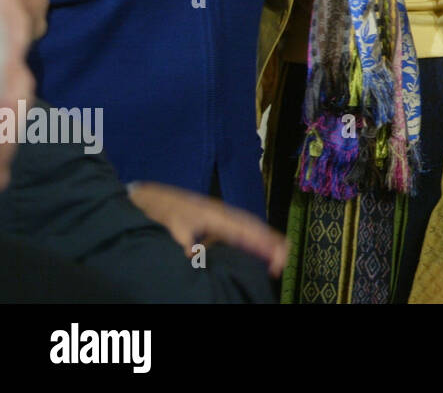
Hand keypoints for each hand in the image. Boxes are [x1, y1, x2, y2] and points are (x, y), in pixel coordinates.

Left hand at [128, 182, 287, 276]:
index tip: (277, 260)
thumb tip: (198, 258)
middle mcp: (220, 214)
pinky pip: (234, 231)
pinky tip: (249, 251)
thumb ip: (186, 244)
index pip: (247, 230)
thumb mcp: (169, 229)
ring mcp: (215, 217)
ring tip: (275, 256)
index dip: (265, 244)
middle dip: (271, 242)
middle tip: (283, 261)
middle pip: (253, 226)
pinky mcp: (209, 221)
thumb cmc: (157, 210)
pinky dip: (247, 240)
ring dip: (261, 241)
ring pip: (246, 227)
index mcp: (214, 215)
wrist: (143, 196)